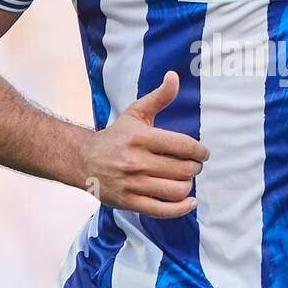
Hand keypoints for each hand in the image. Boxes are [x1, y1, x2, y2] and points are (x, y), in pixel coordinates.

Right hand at [80, 71, 208, 216]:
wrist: (84, 160)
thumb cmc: (116, 136)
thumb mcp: (136, 113)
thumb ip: (159, 97)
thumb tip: (174, 77)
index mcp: (141, 138)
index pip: (184, 146)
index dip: (200, 151)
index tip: (203, 153)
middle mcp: (136, 161)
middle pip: (184, 169)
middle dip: (195, 167)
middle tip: (193, 165)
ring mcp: (133, 184)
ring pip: (177, 190)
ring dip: (188, 185)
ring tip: (184, 178)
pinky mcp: (130, 202)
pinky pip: (164, 210)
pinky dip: (182, 208)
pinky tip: (189, 201)